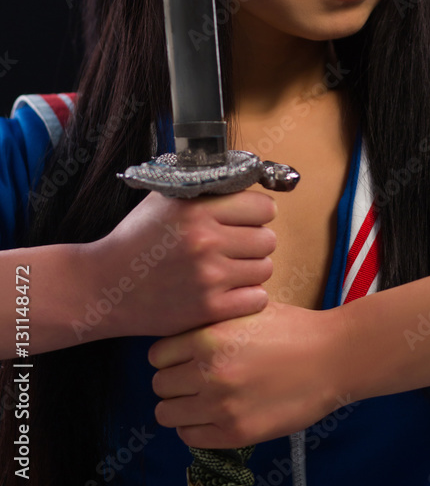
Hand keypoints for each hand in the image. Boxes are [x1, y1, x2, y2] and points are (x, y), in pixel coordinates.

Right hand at [81, 189, 276, 339]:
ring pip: (264, 269)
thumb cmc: (136, 238)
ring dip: (251, 269)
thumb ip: (204, 186)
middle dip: (255, 241)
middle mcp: (206, 241)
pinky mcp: (208, 309)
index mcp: (197, 209)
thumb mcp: (165, 198)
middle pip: (268, 239)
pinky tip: (228, 291)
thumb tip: (243, 176)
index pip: (263, 206)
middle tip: (236, 246)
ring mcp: (208, 277)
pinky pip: (257, 299)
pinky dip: (247, 296)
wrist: (104, 286)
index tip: (244, 219)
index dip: (256, 212)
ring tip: (228, 268)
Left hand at [148, 301, 348, 447]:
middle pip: (159, 385)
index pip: (157, 355)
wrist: (331, 357)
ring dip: (180, 405)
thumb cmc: (291, 328)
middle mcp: (208, 373)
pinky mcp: (236, 433)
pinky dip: (196, 426)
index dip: (169, 354)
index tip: (182, 355)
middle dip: (173, 380)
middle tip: (192, 376)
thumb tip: (178, 331)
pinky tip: (214, 413)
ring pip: (167, 414)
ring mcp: (221, 407)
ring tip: (200, 397)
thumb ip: (210, 321)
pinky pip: (190, 437)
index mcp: (208, 338)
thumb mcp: (246, 310)